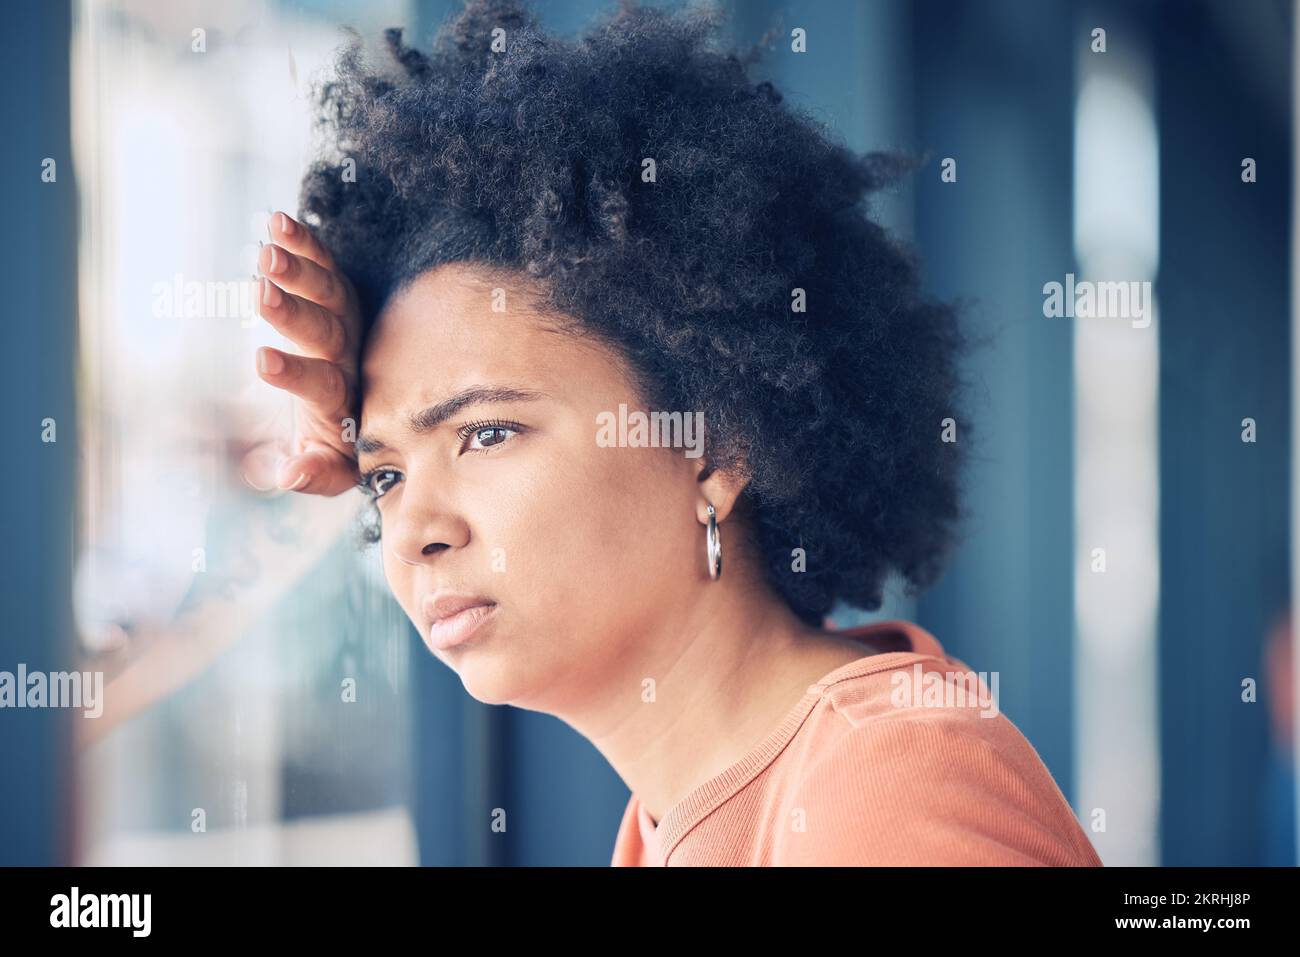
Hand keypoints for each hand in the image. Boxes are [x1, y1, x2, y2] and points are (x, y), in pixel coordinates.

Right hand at [245, 210, 363, 495]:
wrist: (374, 404)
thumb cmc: (345, 443)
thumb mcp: (336, 467)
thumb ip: (315, 473)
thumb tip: (285, 475)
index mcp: (345, 399)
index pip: (322, 385)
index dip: (295, 375)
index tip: (261, 361)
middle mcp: (349, 356)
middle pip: (325, 332)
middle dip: (294, 314)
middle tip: (262, 293)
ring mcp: (347, 320)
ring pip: (328, 292)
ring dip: (298, 270)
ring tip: (266, 251)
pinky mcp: (339, 293)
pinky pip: (325, 264)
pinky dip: (304, 243)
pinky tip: (277, 222)